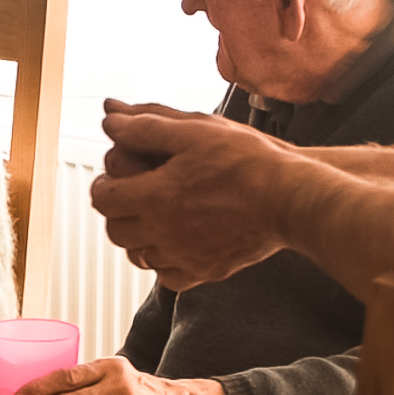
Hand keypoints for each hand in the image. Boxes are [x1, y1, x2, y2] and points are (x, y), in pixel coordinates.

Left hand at [91, 102, 298, 289]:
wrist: (290, 198)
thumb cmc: (248, 161)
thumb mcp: (194, 130)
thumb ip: (146, 126)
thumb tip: (110, 117)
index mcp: (155, 196)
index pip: (102, 199)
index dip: (104, 184)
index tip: (114, 177)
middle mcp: (163, 232)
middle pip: (115, 230)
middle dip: (117, 210)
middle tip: (132, 194)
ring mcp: (184, 256)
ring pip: (138, 255)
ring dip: (137, 236)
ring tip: (154, 215)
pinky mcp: (207, 271)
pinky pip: (168, 277)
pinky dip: (164, 262)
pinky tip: (176, 241)